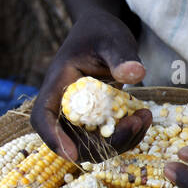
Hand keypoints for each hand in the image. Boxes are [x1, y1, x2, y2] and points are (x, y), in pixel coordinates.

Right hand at [33, 9, 151, 162]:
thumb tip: (135, 73)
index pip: (43, 117)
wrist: (102, 34)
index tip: (72, 154)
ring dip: (122, 141)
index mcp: (57, 86)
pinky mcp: (96, 121)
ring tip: (145, 117)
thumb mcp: (112, 40)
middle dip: (106, 144)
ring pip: (94, 147)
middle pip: (72, 141)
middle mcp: (64, 106)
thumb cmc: (101, 33)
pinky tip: (144, 116)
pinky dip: (128, 135)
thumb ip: (121, 56)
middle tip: (135, 123)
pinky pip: (108, 140)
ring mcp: (80, 117)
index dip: (53, 138)